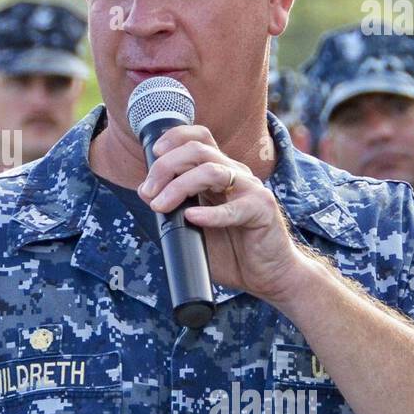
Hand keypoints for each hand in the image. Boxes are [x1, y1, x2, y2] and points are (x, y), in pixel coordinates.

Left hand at [137, 123, 310, 304]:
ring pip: (211, 171)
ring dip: (180, 186)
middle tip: (149, 192)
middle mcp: (235, 175)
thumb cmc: (231, 250)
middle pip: (198, 151)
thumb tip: (146, 192)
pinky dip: (210, 213)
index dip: (174, 138)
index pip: (199, 138)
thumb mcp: (194, 226)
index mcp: (220, 172)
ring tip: (161, 206)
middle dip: (166, 166)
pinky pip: (234, 208)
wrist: (267, 275)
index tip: (154, 154)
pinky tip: (193, 217)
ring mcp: (250, 189)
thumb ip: (173, 208)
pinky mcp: (262, 210)